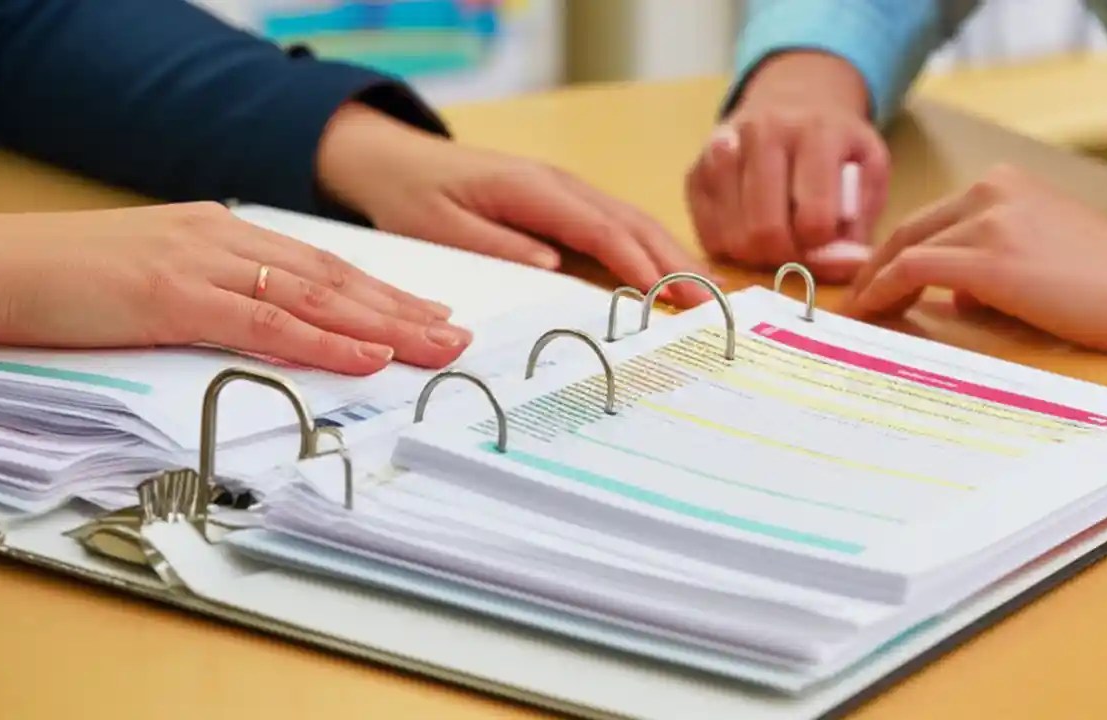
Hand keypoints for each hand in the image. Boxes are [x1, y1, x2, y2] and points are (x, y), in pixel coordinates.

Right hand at [0, 203, 471, 373]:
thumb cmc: (67, 279)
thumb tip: (265, 327)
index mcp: (221, 234)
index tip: (426, 314)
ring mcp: (201, 263)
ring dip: (383, 326)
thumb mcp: (156, 278)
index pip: (320, 267)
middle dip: (402, 310)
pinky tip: (366, 355)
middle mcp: (223, 239)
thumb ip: (214, 295)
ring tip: (436, 346)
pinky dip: (322, 340)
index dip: (380, 293)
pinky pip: (264, 322)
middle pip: (334, 280)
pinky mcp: (173, 295)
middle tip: (456, 337)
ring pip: (315, 297)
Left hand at [317, 103, 713, 307]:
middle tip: (709, 302)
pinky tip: (674, 273)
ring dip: (672, 255)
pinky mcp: (566, 203)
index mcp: (530, 189)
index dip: (637, 261)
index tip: (668, 293)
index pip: (598, 228)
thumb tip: (554, 266)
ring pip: (632, 221)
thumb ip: (497, 246)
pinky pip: (618, 225)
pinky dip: (652, 249)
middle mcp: (559, 184)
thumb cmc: (415, 197)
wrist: (397, 162)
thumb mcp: (440, 228)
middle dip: (673, 261)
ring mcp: (566, 190)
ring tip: (708, 293)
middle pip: (629, 222)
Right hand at [686, 52, 888, 282]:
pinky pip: (705, 233)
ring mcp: (720, 149)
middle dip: (785, 257)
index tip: (827, 238)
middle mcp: (762, 132)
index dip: (823, 246)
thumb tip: (848, 266)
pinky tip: (748, 230)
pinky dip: (728, 246)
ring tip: (775, 238)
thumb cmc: (836, 147)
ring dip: (756, 255)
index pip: (813, 219)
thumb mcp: (868, 175)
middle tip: (797, 248)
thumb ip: (859, 224)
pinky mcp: (694, 170)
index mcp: (815, 131)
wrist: (792, 101)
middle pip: (765, 232)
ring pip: (732, 237)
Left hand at [840, 165, 1106, 351]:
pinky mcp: (987, 256)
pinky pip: (911, 271)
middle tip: (851, 302)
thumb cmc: (1106, 283)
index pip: (930, 220)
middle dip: (872, 268)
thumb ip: (988, 264)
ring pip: (906, 250)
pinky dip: (882, 292)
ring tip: (858, 317)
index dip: (893, 254)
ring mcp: (988, 219)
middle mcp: (990, 190)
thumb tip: (950, 296)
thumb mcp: (1037, 256)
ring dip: (874, 285)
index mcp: (1003, 183)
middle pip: (908, 230)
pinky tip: (871, 314)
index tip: (871, 283)